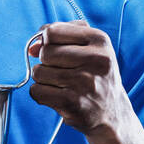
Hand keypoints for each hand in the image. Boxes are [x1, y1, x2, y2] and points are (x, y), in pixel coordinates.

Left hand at [27, 20, 132, 137]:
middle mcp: (96, 60)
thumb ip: (60, 35)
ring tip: (62, 84)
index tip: (56, 51)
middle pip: (45, 52)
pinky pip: (37, 91)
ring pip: (38, 72)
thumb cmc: (94, 74)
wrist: (111, 111)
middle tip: (62, 71)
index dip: (47, 41)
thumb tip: (33, 47)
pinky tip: (57, 96)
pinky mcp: (73, 103)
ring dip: (43, 79)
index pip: (52, 32)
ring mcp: (85, 82)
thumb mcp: (89, 46)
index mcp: (100, 40)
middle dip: (46, 62)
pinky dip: (41, 94)